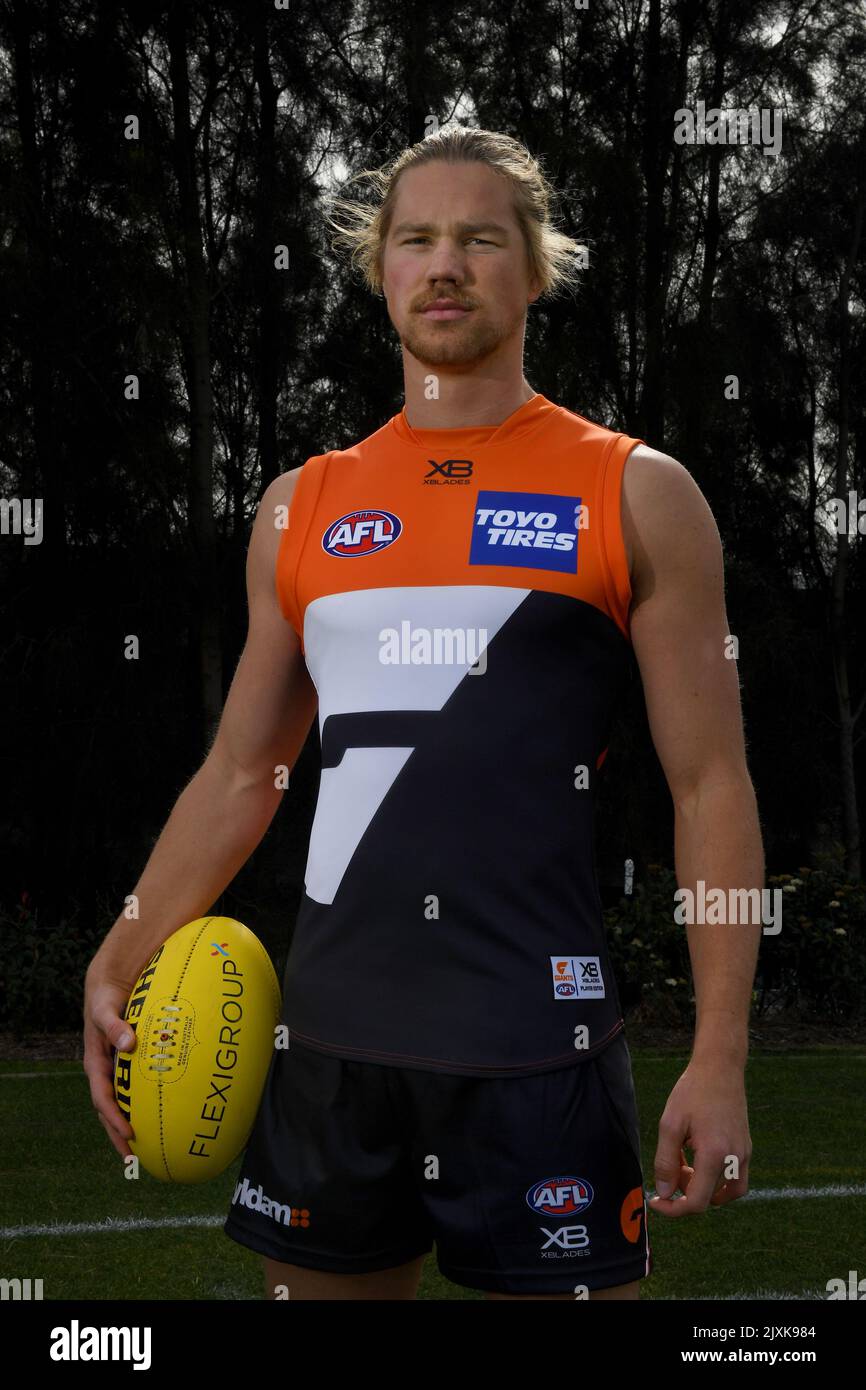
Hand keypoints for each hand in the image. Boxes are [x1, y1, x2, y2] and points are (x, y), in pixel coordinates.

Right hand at [83, 962, 138, 1158]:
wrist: (109, 985)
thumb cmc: (106, 998)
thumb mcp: (106, 1009)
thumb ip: (114, 1024)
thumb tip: (128, 1043)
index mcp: (95, 1063)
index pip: (102, 1097)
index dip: (114, 1117)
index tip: (128, 1133)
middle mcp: (104, 1071)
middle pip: (109, 1111)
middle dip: (119, 1135)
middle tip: (133, 1160)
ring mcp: (115, 1069)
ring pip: (121, 1104)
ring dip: (129, 1126)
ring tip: (145, 1150)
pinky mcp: (127, 1064)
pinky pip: (134, 1088)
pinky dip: (143, 1104)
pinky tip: (160, 1115)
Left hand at [648, 1059, 751, 1216]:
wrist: (720, 1067)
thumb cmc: (692, 1092)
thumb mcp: (670, 1124)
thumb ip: (665, 1162)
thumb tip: (664, 1193)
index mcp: (715, 1155)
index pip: (697, 1202)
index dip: (673, 1209)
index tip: (655, 1200)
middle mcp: (735, 1159)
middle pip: (710, 1199)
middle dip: (685, 1192)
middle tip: (670, 1168)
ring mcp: (744, 1154)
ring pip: (726, 1192)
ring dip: (702, 1188)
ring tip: (684, 1163)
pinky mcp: (746, 1148)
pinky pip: (733, 1177)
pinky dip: (715, 1178)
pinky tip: (697, 1155)